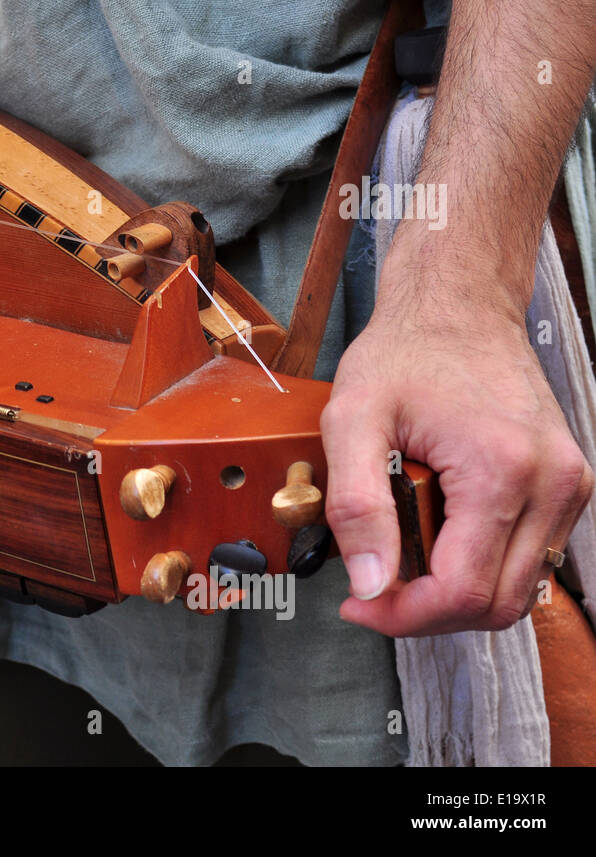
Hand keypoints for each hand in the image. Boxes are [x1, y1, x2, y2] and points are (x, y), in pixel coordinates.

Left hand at [320, 290, 592, 636]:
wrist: (458, 306)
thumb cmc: (407, 352)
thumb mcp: (352, 419)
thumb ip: (355, 505)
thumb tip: (371, 583)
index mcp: (503, 471)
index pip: (464, 592)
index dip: (405, 614)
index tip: (360, 603)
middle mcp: (553, 484)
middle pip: (498, 605)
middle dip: (428, 612)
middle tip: (373, 589)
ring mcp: (568, 486)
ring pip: (518, 589)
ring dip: (454, 592)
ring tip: (400, 557)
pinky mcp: (566, 485)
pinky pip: (528, 556)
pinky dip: (479, 564)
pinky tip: (435, 536)